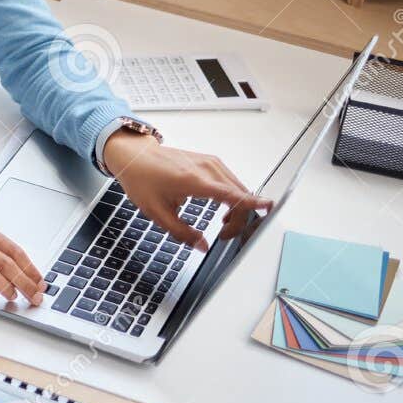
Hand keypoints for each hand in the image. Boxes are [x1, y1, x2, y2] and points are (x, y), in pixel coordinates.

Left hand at [103, 130, 272, 248]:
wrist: (133, 155)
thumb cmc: (141, 178)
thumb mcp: (156, 212)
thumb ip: (182, 232)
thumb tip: (202, 247)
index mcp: (194, 181)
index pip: (230, 194)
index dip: (251, 203)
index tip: (268, 207)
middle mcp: (206, 168)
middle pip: (239, 196)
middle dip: (239, 220)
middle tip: (223, 235)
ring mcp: (210, 162)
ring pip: (238, 188)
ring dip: (237, 209)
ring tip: (221, 223)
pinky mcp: (210, 161)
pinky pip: (231, 181)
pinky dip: (233, 196)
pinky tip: (222, 207)